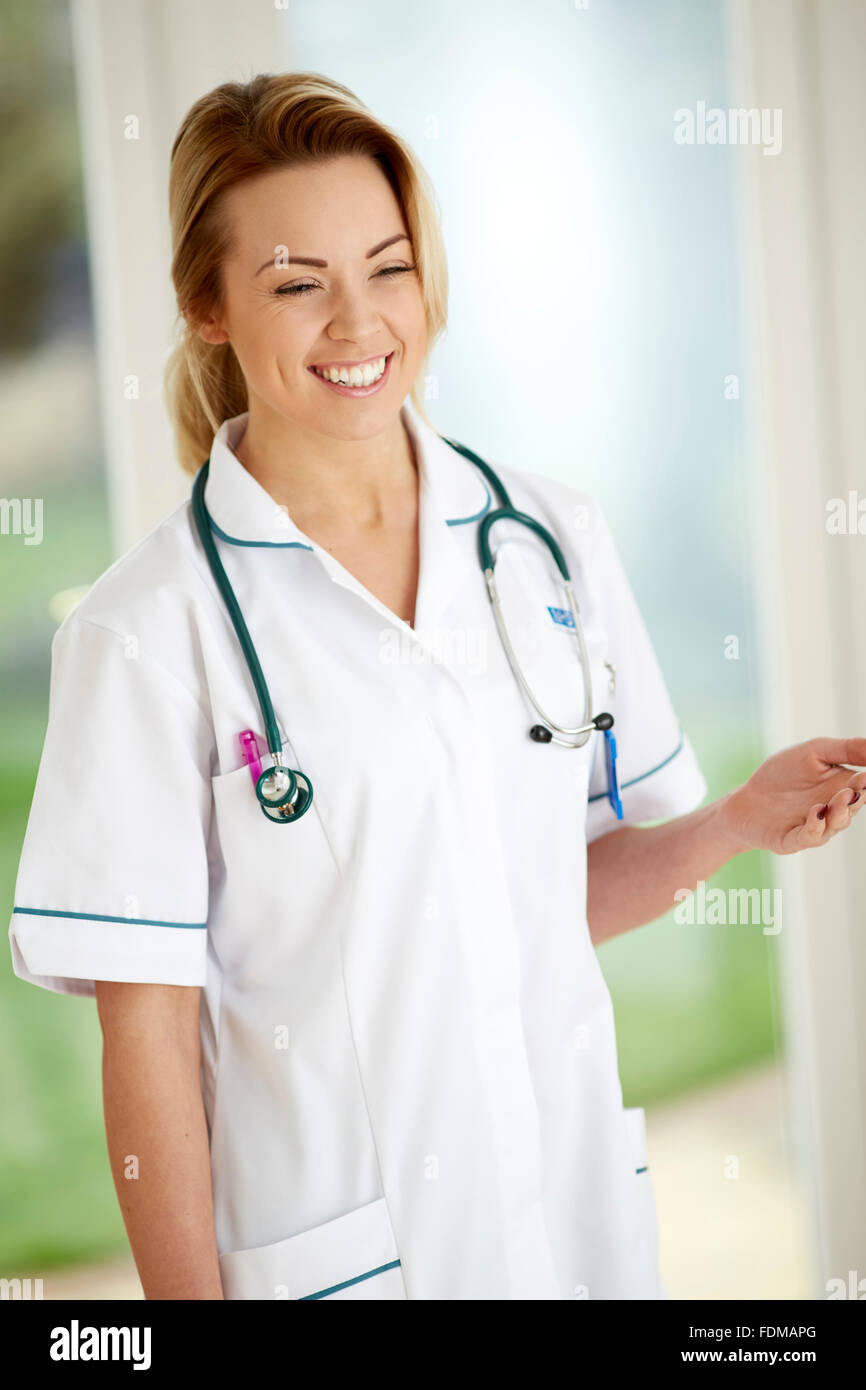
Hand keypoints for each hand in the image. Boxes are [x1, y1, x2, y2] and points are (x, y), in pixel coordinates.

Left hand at [718, 737, 865, 855]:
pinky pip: (809, 837)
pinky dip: (815, 826)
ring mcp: (816, 828)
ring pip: (835, 823)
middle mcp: (834, 812)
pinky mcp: (793, 840)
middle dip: (857, 796)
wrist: (745, 799)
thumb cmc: (782, 774)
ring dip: (840, 810)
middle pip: (852, 806)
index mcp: (843, 788)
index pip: (863, 786)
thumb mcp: (814, 752)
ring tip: (841, 795)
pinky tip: (817, 812)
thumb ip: (846, 749)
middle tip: (860, 786)